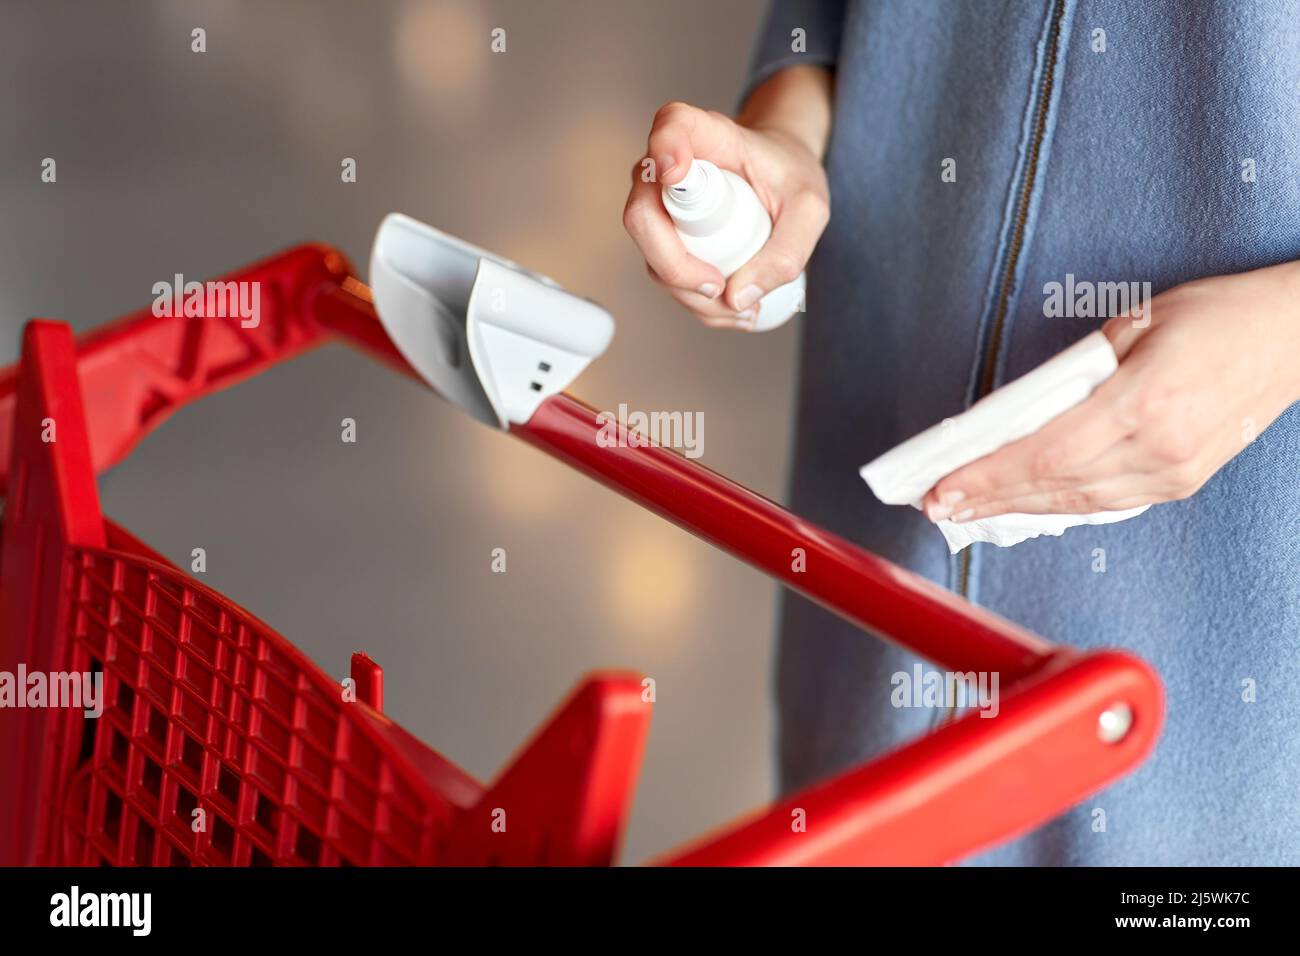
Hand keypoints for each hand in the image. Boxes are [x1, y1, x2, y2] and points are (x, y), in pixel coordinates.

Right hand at [622, 70, 831, 329]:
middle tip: (723, 289)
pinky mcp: (662, 237)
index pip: (672, 126)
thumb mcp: (810, 210)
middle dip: (678, 267)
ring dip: (694, 297)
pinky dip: (698, 303)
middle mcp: (667, 167)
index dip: (664, 147)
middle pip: (644, 215)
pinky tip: (736, 308)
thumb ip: (787, 251)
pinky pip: (665, 276)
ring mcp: (658, 204)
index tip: (675, 171)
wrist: (781, 177)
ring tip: (747, 308)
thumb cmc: (792, 177)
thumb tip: (737, 297)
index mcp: (707, 135)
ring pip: (653, 257)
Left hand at [923, 261, 1299, 521]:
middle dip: (988, 498)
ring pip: (1077, 504)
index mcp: (1142, 401)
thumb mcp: (1133, 324)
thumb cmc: (1215, 315)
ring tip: (967, 511)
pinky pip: (1105, 506)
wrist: (1295, 336)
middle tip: (935, 506)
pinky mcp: (1181, 483)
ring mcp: (1174, 472)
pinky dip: (1057, 507)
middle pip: (1053, 486)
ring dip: (1016, 509)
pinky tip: (1022, 507)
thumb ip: (1071, 371)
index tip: (942, 488)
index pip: (1044, 454)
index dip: (988, 476)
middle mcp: (1159, 447)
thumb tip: (1014, 412)